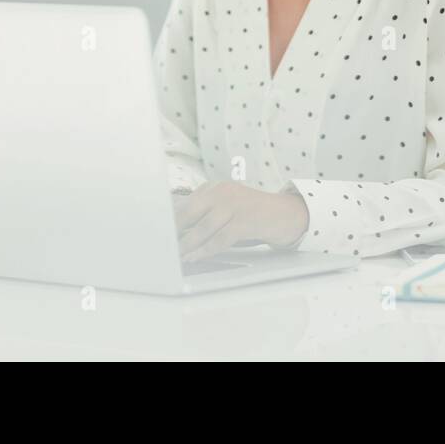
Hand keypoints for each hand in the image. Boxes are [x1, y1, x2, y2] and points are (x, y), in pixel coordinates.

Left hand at [173, 181, 308, 262]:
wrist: (285, 214)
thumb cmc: (251, 213)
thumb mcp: (228, 204)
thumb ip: (206, 211)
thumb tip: (177, 229)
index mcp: (215, 186)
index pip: (187, 202)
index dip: (172, 219)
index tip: (159, 231)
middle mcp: (223, 191)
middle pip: (190, 212)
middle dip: (175, 231)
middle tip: (164, 246)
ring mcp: (234, 205)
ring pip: (203, 228)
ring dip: (188, 245)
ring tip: (178, 255)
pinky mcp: (245, 221)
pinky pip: (219, 239)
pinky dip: (205, 251)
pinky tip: (196, 257)